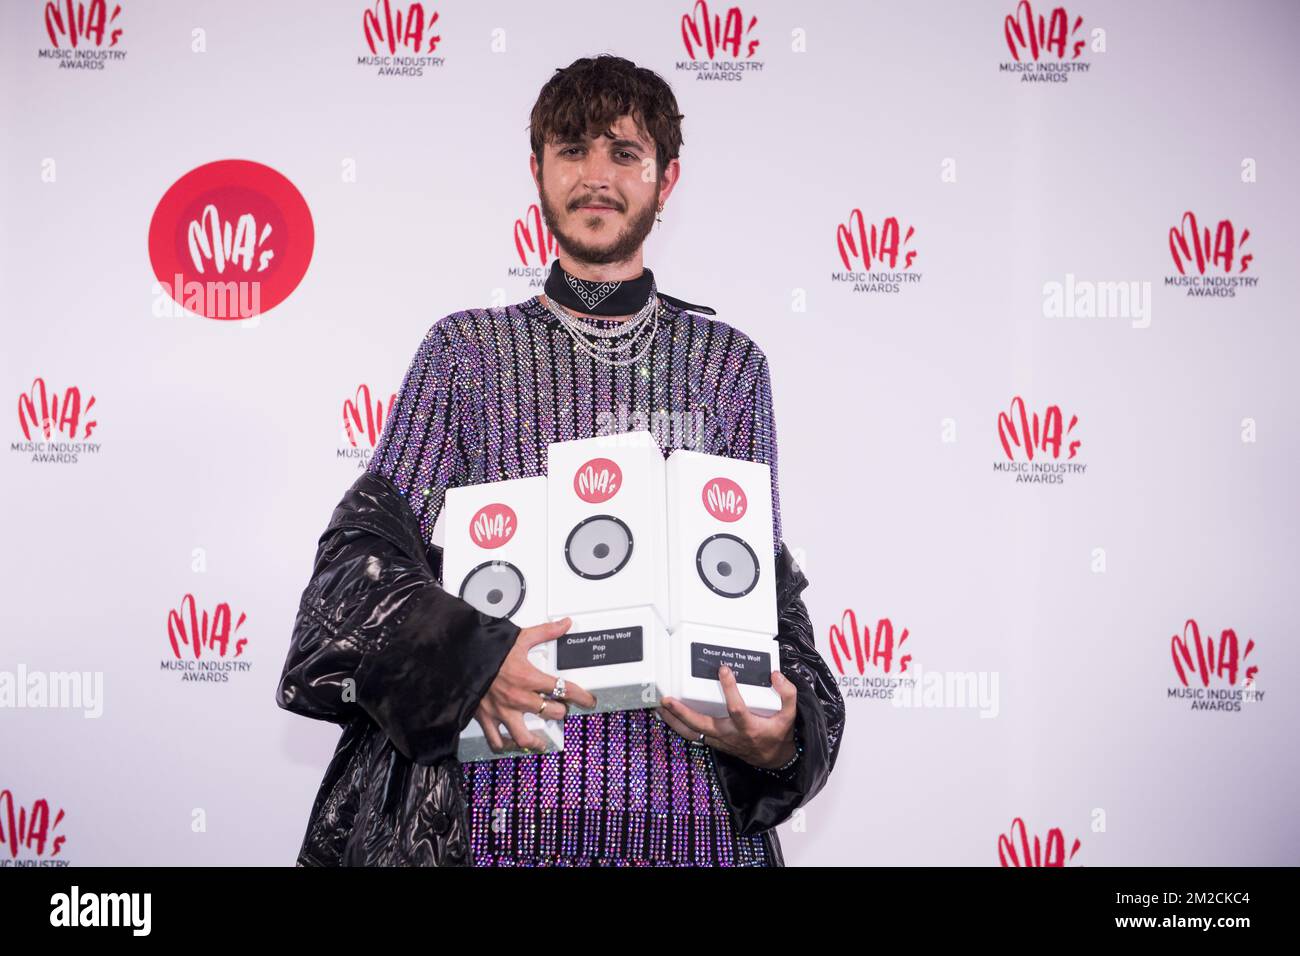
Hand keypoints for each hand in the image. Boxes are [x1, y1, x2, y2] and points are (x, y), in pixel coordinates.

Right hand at [474, 616, 596, 753]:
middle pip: (552, 713)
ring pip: (526, 736)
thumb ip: (545, 632)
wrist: (456, 656)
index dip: (581, 697)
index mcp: (528, 677)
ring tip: (543, 741)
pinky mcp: (486, 718)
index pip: (564, 689)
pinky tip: (512, 743)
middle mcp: (518, 697)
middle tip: (561, 710)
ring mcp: (502, 711)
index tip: (587, 700)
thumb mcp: (519, 637)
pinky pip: (497, 741)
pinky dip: (506, 745)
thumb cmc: (486, 649)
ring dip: (538, 740)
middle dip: (560, 712)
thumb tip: (563, 624)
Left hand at [655, 665, 797, 769]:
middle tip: (667, 699)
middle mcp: (730, 735)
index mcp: (748, 727)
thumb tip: (775, 675)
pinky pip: (693, 735)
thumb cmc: (778, 735)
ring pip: (692, 733)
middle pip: (701, 725)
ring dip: (674, 720)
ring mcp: (720, 740)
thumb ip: (787, 694)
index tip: (724, 669)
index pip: (736, 709)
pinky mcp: (715, 741)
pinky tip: (667, 715)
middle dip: (683, 713)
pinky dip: (678, 725)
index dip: (730, 689)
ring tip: (660, 706)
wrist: (773, 759)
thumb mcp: (790, 716)